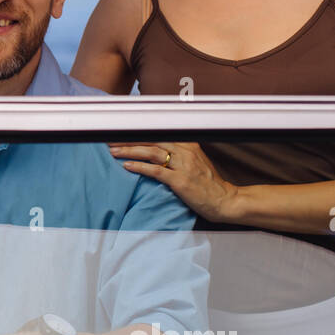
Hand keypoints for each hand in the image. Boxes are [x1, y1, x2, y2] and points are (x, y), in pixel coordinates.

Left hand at [108, 141, 240, 222]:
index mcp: (188, 145)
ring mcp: (184, 166)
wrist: (225, 201)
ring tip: (113, 151)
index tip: (121, 133)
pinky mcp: (181, 181)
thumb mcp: (196, 163)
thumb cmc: (208, 185)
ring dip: (129, 150)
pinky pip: (156, 171)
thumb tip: (157, 151)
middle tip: (110, 140)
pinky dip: (140, 167)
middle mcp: (186, 152)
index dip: (138, 133)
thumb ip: (179, 154)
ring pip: (151, 152)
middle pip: (151, 140)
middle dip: (128, 140)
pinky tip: (127, 166)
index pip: (158, 134)